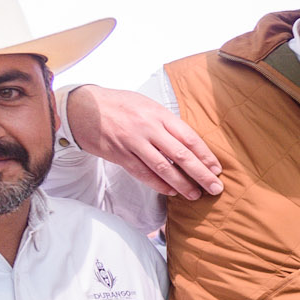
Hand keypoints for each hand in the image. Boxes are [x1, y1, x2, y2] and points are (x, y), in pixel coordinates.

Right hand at [65, 86, 222, 199]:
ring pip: (163, 168)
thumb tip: (190, 144)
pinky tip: (170, 191)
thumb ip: (167, 123)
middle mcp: (147, 128)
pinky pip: (143, 173)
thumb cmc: (119, 105)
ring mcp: (133, 142)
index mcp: (158, 114)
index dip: (205, 155)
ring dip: (182, 184)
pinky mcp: (119, 155)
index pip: (189, 138)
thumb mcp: (147, 105)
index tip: (217, 169)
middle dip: (201, 174)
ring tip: (195, 195)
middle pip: (181, 155)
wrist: (83, 107)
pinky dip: (158, 184)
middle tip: (215, 188)